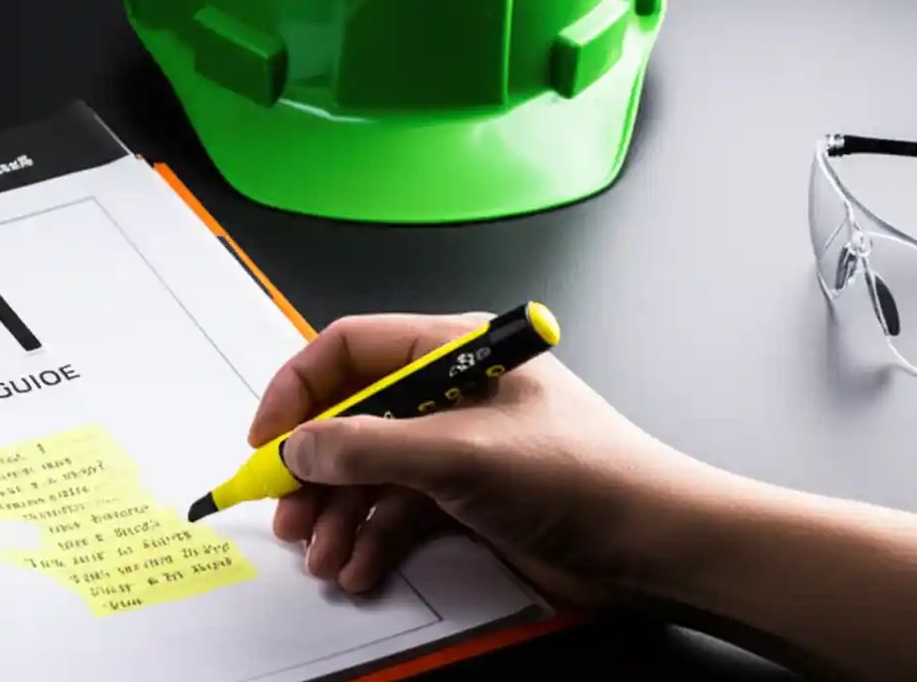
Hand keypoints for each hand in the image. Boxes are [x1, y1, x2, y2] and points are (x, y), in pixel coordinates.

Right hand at [248, 312, 733, 604]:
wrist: (652, 545)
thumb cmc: (582, 474)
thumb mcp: (460, 453)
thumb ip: (369, 447)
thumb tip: (298, 448)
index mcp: (450, 350)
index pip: (348, 351)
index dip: (297, 392)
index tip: (265, 440)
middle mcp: (446, 392)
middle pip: (350, 419)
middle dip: (313, 471)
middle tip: (285, 512)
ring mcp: (454, 446)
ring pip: (369, 472)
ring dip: (338, 515)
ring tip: (322, 555)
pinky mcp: (464, 495)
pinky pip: (397, 510)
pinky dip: (372, 538)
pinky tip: (359, 567)